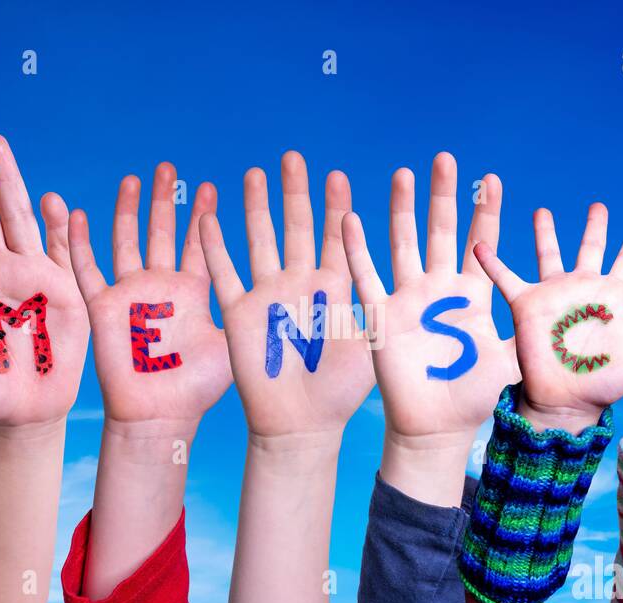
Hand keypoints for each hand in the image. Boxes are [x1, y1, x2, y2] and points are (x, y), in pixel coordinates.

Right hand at [67, 163, 231, 426]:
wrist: (159, 418)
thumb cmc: (199, 390)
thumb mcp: (234, 341)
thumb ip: (250, 309)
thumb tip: (291, 287)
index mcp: (193, 291)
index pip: (198, 242)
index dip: (201, 214)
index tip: (209, 185)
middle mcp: (160, 287)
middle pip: (161, 231)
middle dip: (164, 199)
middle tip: (168, 166)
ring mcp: (130, 295)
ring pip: (126, 241)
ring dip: (127, 210)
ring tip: (132, 179)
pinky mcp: (102, 309)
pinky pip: (86, 270)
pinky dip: (78, 244)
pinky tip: (75, 215)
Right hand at [199, 152, 374, 437]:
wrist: (301, 424)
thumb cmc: (341, 391)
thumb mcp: (371, 340)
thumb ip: (383, 302)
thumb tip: (416, 274)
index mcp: (333, 287)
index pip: (335, 235)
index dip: (335, 205)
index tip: (337, 173)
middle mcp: (299, 283)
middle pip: (294, 227)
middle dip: (294, 192)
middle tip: (293, 157)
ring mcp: (267, 295)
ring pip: (259, 240)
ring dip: (255, 207)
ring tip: (254, 174)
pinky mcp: (238, 314)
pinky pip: (223, 274)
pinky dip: (214, 247)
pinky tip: (207, 217)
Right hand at [341, 153, 518, 438]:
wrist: (434, 427)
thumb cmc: (473, 397)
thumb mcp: (510, 361)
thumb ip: (529, 334)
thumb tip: (570, 321)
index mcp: (472, 296)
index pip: (481, 244)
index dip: (486, 213)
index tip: (492, 179)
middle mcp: (440, 290)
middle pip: (441, 232)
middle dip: (444, 196)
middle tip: (445, 159)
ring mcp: (409, 300)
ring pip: (404, 243)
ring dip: (402, 209)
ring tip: (402, 174)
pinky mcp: (383, 318)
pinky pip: (367, 278)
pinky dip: (358, 251)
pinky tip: (350, 219)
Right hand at [474, 203, 622, 433]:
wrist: (567, 400)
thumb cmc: (605, 382)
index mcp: (612, 296)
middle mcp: (583, 289)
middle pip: (590, 248)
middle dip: (595, 227)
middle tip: (599, 206)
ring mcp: (554, 294)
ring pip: (549, 254)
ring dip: (545, 233)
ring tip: (542, 212)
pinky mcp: (527, 305)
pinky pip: (505, 278)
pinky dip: (492, 262)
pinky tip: (481, 245)